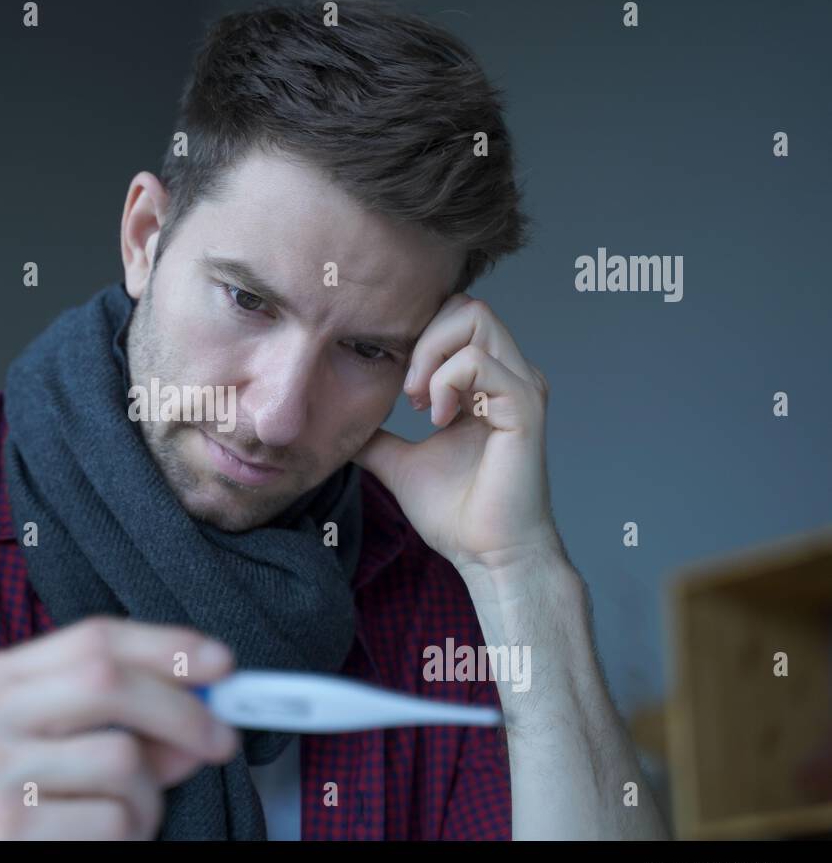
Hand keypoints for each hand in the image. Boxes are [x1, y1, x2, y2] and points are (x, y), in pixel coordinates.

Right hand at [0, 616, 240, 839]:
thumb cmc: (9, 808)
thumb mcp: (54, 749)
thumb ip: (121, 724)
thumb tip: (203, 714)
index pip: (93, 637)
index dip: (166, 645)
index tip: (221, 662)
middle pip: (110, 681)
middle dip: (183, 709)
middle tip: (222, 739)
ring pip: (123, 758)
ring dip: (149, 798)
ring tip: (123, 818)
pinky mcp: (9, 826)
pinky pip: (115, 819)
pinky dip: (130, 836)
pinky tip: (99, 844)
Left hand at [352, 293, 563, 573]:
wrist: (488, 556)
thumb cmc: (457, 514)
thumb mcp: (400, 463)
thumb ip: (376, 436)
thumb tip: (336, 423)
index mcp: (486, 383)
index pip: (454, 320)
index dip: (417, 339)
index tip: (400, 390)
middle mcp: (509, 376)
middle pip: (467, 306)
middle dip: (422, 339)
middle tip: (407, 392)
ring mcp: (520, 387)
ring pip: (476, 319)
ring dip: (432, 355)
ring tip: (419, 402)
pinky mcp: (525, 406)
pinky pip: (480, 362)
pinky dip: (447, 382)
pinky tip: (437, 419)